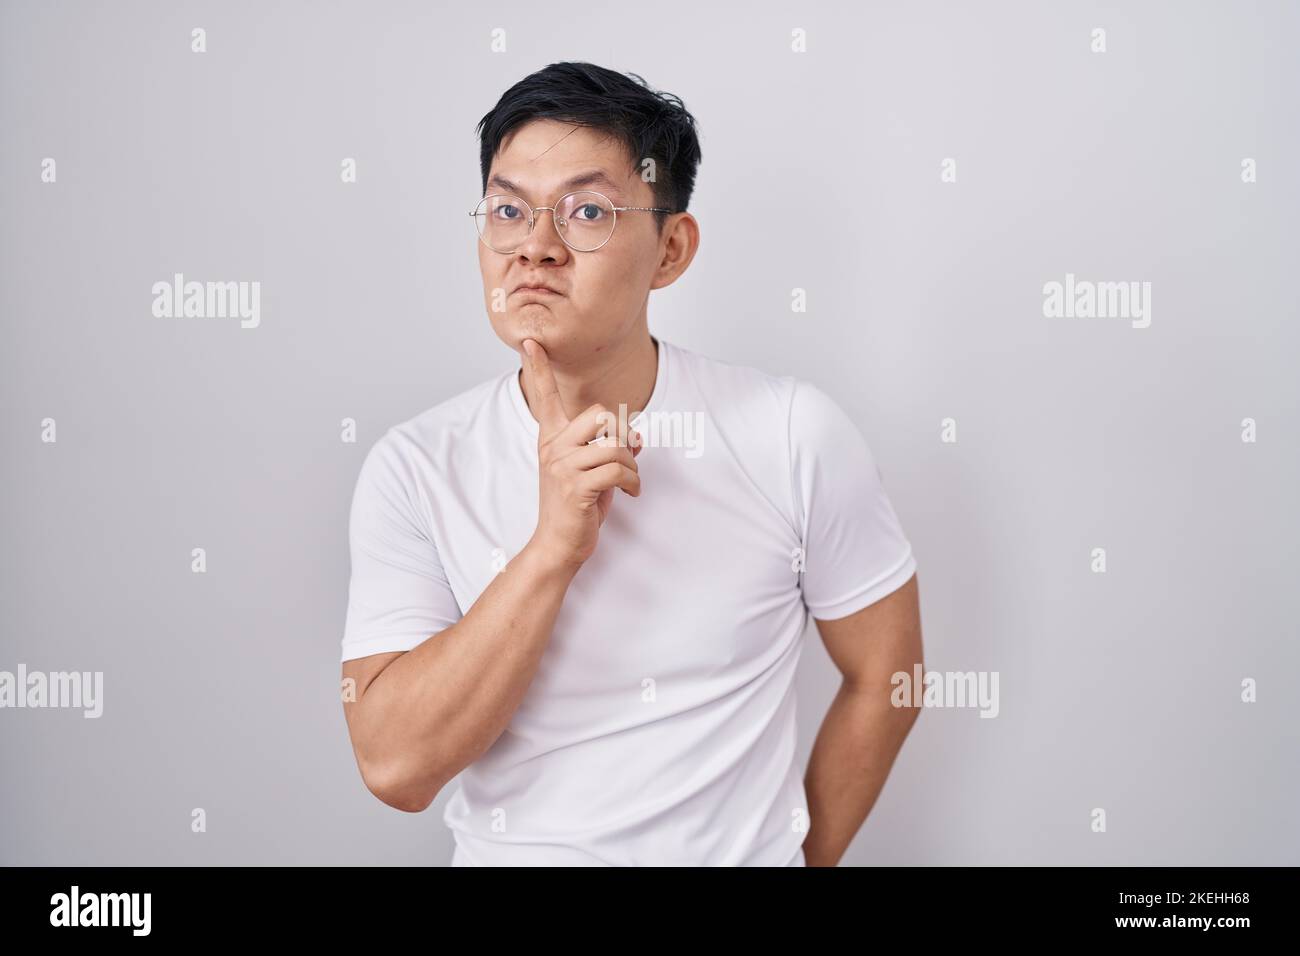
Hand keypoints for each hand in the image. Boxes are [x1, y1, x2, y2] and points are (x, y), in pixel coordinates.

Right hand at [521, 338, 641, 569]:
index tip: (531, 341)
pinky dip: (634, 481)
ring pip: (614, 445)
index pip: (544, 397)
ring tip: (629, 481)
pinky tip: (631, 493)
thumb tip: (637, 435)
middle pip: (599, 414)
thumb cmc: (577, 508)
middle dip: (620, 435)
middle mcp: (553, 447)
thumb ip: (611, 450)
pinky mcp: (575, 486)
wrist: (559, 545)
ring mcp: (562, 466)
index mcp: (552, 439)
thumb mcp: (595, 473)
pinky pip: (618, 469)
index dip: (538, 369)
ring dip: (631, 465)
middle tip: (625, 459)